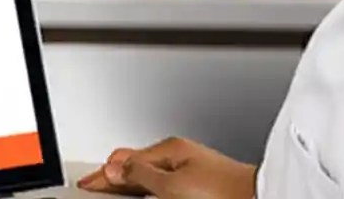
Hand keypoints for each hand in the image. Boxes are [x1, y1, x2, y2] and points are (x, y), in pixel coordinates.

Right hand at [77, 137, 255, 198]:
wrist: (256, 197)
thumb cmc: (222, 191)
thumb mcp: (172, 186)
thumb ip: (141, 176)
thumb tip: (116, 168)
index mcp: (170, 149)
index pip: (125, 159)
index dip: (103, 173)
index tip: (87, 181)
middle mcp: (178, 154)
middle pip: (136, 163)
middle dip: (113, 174)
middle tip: (94, 183)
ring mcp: (188, 166)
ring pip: (148, 172)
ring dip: (129, 180)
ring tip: (113, 188)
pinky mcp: (197, 180)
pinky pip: (161, 180)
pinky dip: (145, 186)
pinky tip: (145, 193)